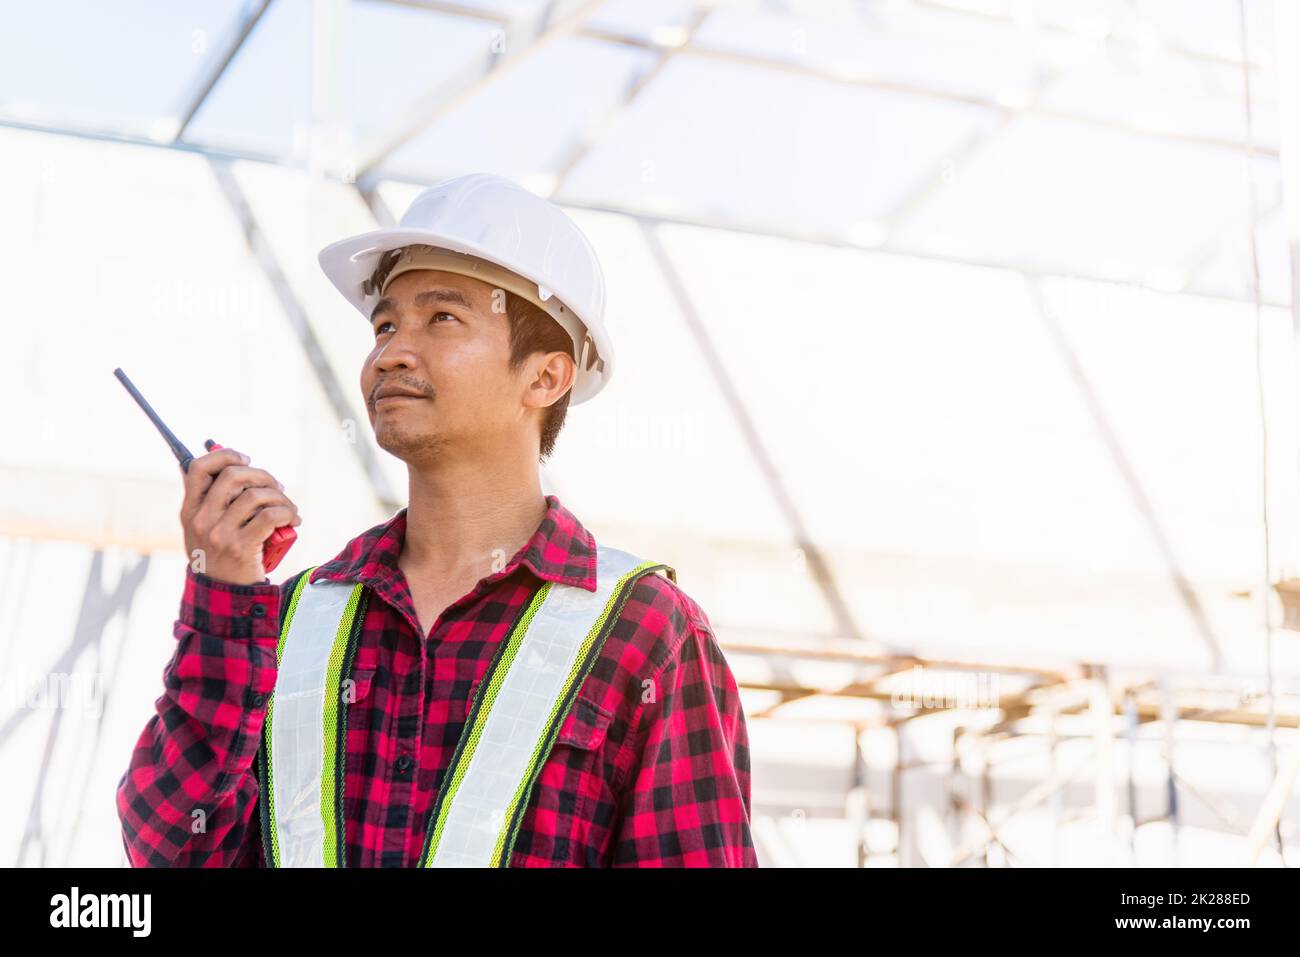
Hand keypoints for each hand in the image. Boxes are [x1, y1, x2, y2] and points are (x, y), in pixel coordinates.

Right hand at [179, 448, 301, 585]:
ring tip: (289, 509)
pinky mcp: (241, 547)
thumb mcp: (203, 530)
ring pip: (255, 495)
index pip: (197, 468)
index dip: (224, 455)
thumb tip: (229, 463)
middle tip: (277, 487)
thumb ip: (211, 501)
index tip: (245, 459)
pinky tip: (293, 520)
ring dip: (280, 497)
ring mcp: (220, 534)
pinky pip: (269, 516)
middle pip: (233, 475)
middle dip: (263, 475)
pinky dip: (287, 513)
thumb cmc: (221, 557)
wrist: (224, 596)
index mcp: (190, 510)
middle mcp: (201, 519)